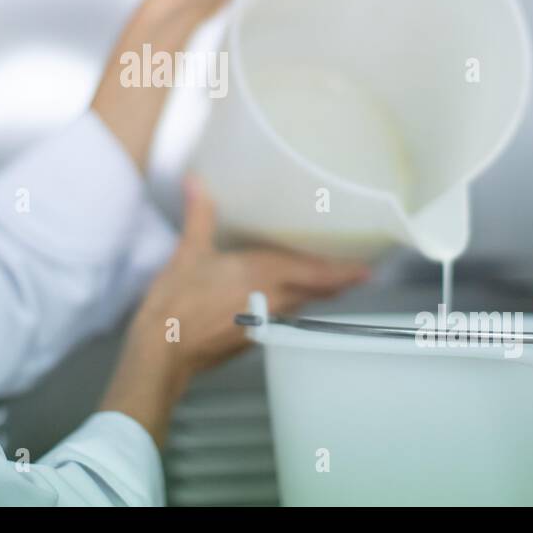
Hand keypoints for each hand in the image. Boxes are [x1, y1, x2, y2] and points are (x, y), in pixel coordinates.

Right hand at [99, 175, 370, 443]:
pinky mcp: (251, 337)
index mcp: (264, 274)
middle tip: (355, 272)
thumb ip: (200, 215)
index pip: (316, 273)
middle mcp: (273, 298)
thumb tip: (197, 181)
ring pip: (300, 304)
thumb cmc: (178, 301)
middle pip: (316, 291)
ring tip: (326, 281)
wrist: (164, 351)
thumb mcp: (188, 252)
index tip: (367, 270)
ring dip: (316, 294)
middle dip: (336, 282)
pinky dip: (290, 304)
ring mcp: (264, 322)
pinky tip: (281, 298)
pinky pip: (282, 316)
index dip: (344, 272)